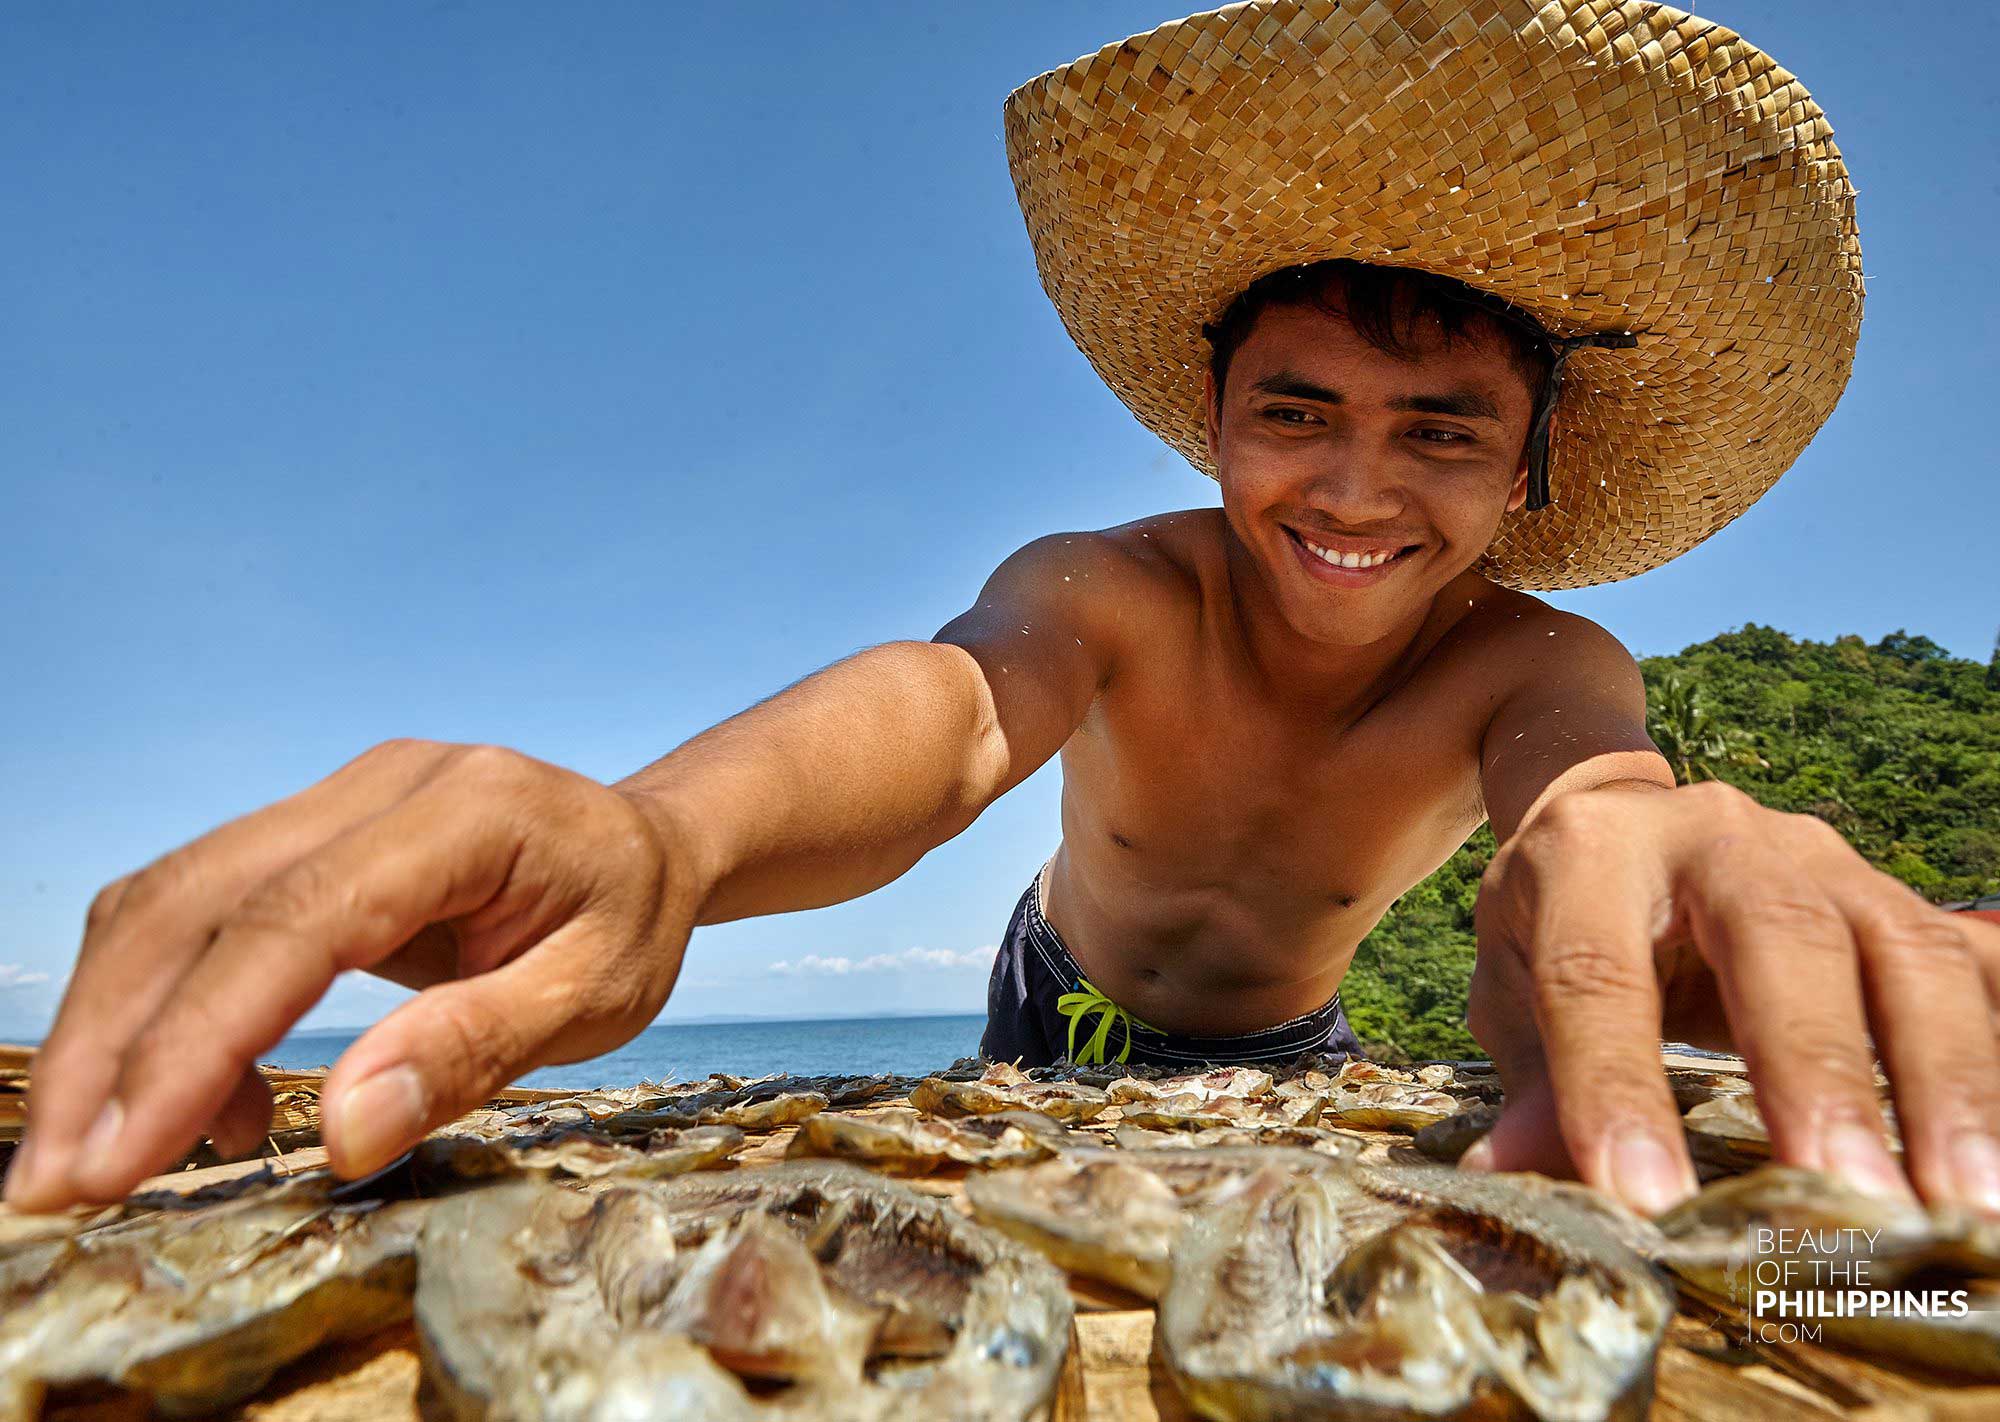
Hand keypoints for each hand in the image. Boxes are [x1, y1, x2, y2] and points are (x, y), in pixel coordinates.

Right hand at [3, 740, 695, 1211]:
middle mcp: (381, 783)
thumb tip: (340, 1133)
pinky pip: (199, 908)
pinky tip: (205, 1106)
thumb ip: (470, 1050)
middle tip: (58, 1180)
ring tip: (107, 1159)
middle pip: (197, 899)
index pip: (296, 921)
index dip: (194, 1042)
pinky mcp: (307, 830)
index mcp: (469, 813)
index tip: (118, 1156)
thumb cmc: (630, 922)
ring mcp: (335, 797)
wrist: (647, 846)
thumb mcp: (593, 999)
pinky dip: (165, 1008)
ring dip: (114, 1030)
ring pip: (171, 897)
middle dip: (112, 1045)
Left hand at [1463, 779, 1999, 1216]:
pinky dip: (1988, 1058)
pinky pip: (1969, 966)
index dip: (1617, 1086)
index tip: (1645, 1200)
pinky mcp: (1895, 894)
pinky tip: (1991, 1152)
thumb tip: (1507, 1177)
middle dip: (1817, 1072)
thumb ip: (1528, 1078)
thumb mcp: (1514, 983)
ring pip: (1903, 949)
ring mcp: (1823, 857)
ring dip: (1942, 1078)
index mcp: (1591, 855)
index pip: (1597, 974)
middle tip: (1847, 1197)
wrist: (1619, 812)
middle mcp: (1717, 836)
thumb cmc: (1558, 919)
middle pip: (1780, 939)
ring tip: (1961, 1199)